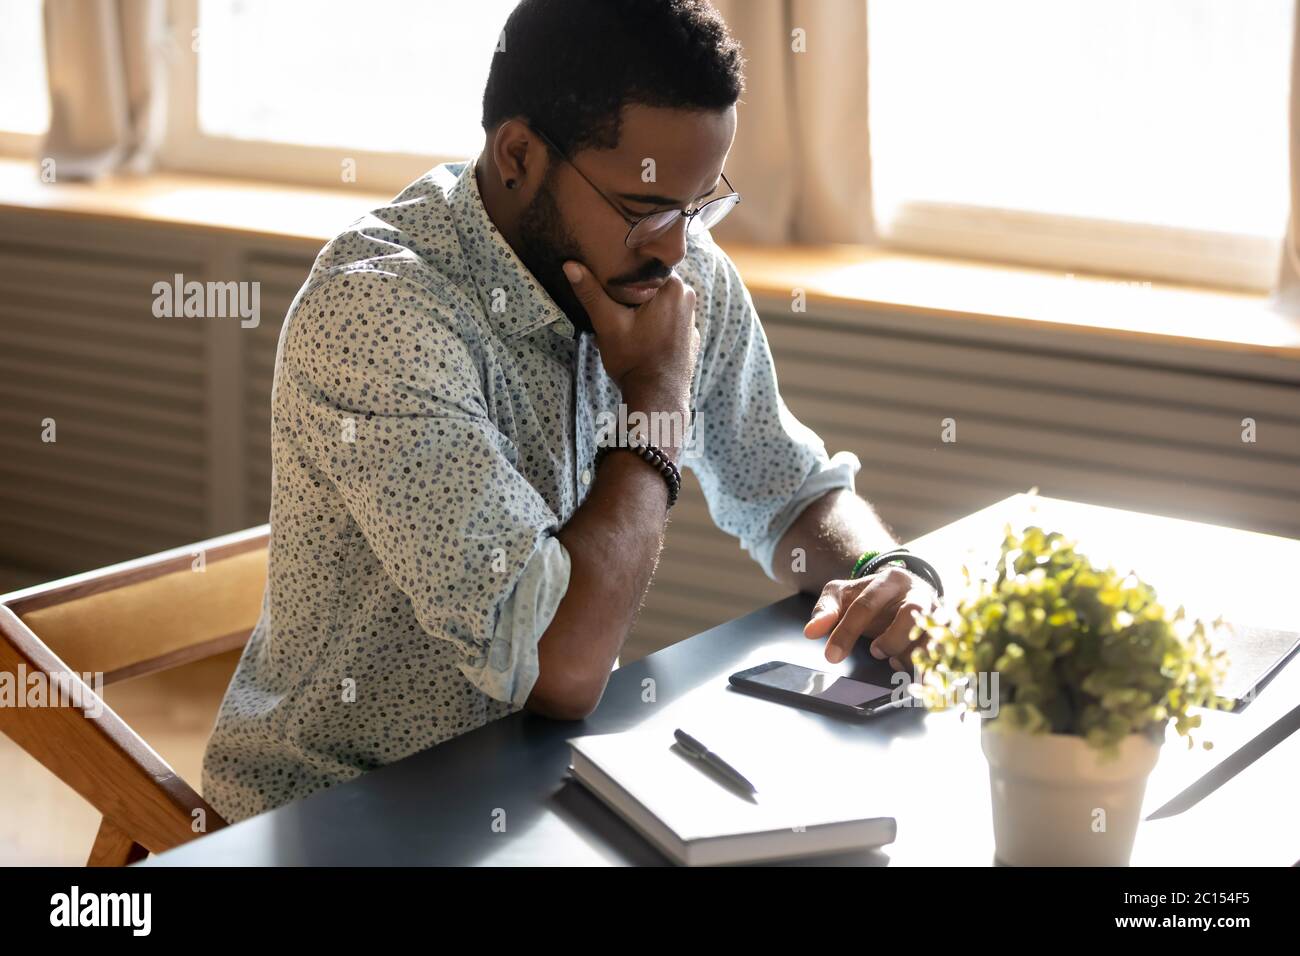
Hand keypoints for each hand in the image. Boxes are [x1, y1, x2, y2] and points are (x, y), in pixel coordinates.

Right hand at [562, 260, 698, 406]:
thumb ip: (591, 293)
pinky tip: (640, 337)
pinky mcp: (690, 337)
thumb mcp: (607, 324)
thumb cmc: (634, 360)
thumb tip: (570, 265)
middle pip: (654, 284)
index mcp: (673, 287)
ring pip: (661, 302)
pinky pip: (669, 320)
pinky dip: (655, 324)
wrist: (658, 398)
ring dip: (644, 308)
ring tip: (625, 321)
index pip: (647, 265)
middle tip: (613, 305)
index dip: (626, 271)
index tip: (610, 282)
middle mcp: (688, 298)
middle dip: (633, 293)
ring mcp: (692, 320)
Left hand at [803, 567, 939, 672]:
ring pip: (933, 634)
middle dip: (891, 639)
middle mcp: (918, 593)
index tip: (831, 656)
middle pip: (912, 614)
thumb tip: (811, 631)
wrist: (901, 591)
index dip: (847, 631)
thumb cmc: (869, 595)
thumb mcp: (842, 594)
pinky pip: (945, 652)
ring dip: (912, 654)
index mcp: (890, 580)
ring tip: (893, 662)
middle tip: (874, 652)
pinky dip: (929, 665)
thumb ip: (825, 609)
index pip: (867, 604)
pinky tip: (912, 671)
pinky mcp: (947, 634)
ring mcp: (937, 614)